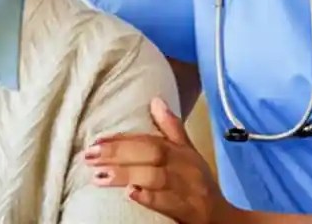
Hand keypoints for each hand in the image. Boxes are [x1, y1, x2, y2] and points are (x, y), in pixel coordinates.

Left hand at [84, 98, 231, 223]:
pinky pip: (168, 203)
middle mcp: (184, 168)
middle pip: (152, 153)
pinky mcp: (188, 211)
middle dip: (119, 153)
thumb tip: (156, 100)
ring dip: (127, 175)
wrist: (222, 218)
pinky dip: (149, 198)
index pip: (150, 140)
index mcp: (181, 152)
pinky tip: (130, 195)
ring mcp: (186, 189)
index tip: (97, 140)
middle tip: (89, 156)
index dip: (124, 139)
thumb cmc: (199, 183)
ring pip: (156, 177)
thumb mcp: (188, 153)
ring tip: (99, 176)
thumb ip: (171, 128)